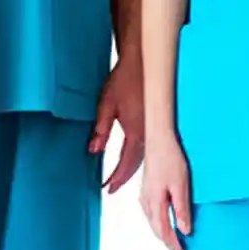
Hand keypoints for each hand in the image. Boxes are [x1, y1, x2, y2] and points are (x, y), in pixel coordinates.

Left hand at [89, 50, 144, 193]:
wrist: (142, 62)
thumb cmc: (124, 79)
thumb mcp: (106, 105)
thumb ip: (101, 129)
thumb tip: (94, 150)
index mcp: (136, 130)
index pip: (127, 162)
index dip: (117, 176)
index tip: (108, 187)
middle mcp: (148, 132)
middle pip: (137, 162)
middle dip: (124, 176)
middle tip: (111, 186)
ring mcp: (153, 127)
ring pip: (143, 155)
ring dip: (131, 168)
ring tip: (119, 176)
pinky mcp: (154, 121)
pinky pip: (147, 145)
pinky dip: (137, 155)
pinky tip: (131, 158)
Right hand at [139, 133, 190, 249]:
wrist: (158, 140)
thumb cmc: (171, 159)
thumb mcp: (181, 185)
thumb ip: (182, 209)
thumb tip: (184, 230)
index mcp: (155, 202)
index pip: (164, 231)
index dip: (173, 245)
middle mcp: (146, 201)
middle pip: (156, 229)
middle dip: (167, 242)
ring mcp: (144, 195)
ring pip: (152, 222)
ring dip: (162, 233)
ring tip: (174, 241)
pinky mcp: (146, 190)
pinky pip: (150, 213)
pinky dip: (158, 223)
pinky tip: (164, 221)